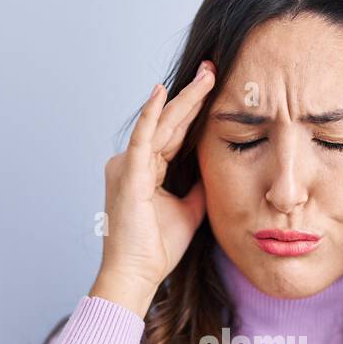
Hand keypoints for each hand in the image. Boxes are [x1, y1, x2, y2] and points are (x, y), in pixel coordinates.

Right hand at [92, 61, 214, 316]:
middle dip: (193, 96)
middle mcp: (133, 162)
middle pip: (169, 123)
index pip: (175, 134)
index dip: (195, 111)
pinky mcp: (128, 173)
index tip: (215, 88)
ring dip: (184, 99)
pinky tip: (163, 92)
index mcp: (146, 170)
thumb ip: (197, 187)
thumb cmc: (157, 248)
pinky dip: (152, 114)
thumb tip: (213, 171)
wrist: (138, 273)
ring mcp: (128, 166)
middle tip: (213, 69)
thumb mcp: (189, 210)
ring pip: (161, 124)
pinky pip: (143, 137)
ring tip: (206, 75)